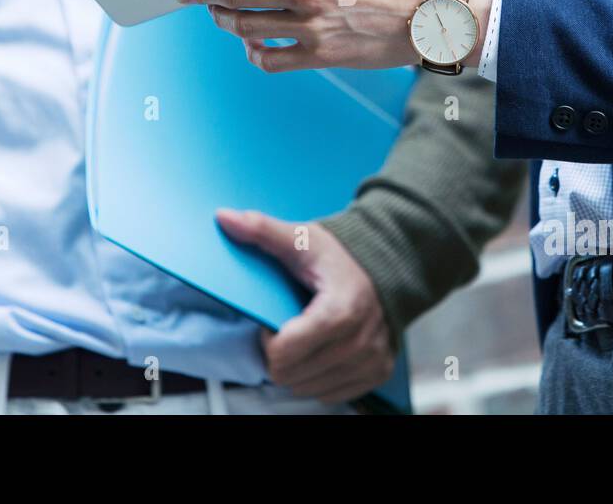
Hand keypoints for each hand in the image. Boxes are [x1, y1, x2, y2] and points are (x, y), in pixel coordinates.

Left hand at [216, 209, 394, 404]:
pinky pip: (331, 394)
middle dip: (279, 356)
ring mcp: (372, 359)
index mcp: (342, 309)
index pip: (285, 352)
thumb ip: (262, 230)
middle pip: (292, 375)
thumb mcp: (300, 239)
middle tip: (287, 330)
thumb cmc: (341, 255)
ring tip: (303, 340)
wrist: (387, 262)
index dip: (269, 339)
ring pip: (308, 389)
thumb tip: (225, 218)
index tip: (274, 320)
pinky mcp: (378, 372)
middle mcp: (361, 340)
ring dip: (297, 370)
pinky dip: (317, 379)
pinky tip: (319, 354)